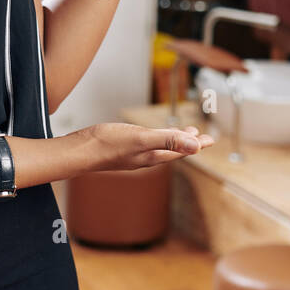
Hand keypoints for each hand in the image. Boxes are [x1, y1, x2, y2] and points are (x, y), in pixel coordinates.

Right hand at [86, 121, 212, 171]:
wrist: (79, 151)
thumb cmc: (108, 145)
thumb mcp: (142, 139)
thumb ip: (169, 140)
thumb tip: (197, 146)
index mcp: (153, 155)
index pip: (181, 150)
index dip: (196, 144)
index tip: (210, 139)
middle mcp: (146, 157)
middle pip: (173, 149)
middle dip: (187, 142)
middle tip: (200, 135)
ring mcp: (133, 154)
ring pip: (160, 147)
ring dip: (173, 139)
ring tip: (181, 132)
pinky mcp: (122, 149)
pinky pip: (146, 144)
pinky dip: (156, 138)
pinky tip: (149, 136)